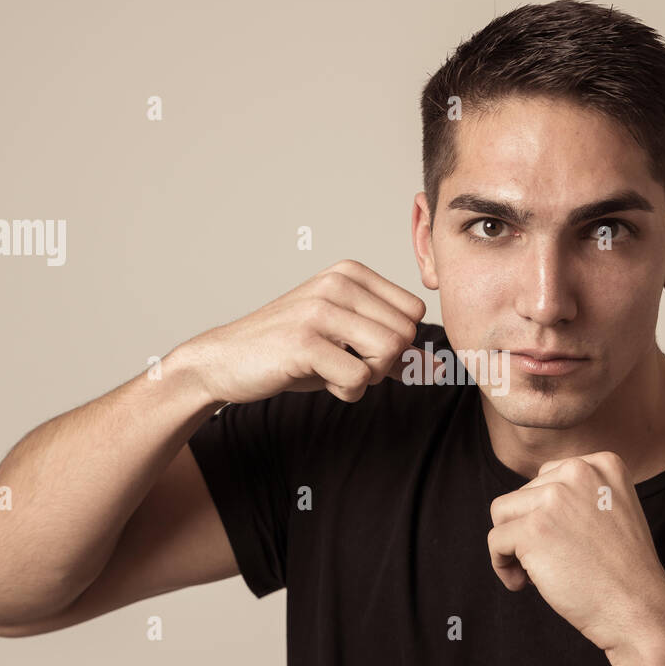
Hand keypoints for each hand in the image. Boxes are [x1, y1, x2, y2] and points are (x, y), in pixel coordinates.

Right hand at [183, 259, 441, 404]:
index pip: (414, 313)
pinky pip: (360, 378)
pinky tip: (321, 380)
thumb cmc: (289, 351)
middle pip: (406, 335)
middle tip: (346, 365)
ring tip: (335, 371)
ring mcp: (320, 309)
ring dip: (368, 377)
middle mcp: (337, 283)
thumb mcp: (345, 342)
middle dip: (383, 363)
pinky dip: (347, 392)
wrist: (225, 361)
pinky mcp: (305, 341)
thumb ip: (392, 351)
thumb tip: (439, 367)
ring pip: (390, 353)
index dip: (396, 343)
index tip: (360, 349)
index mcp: (350, 274)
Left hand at [487, 451, 664, 658]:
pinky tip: (526, 584)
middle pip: (522, 495)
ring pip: (502, 513)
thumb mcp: (613, 511)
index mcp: (602, 464)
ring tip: (536, 572)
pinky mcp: (533, 529)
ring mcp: (554, 498)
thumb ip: (578, 495)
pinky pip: (495, 541)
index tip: (564, 542)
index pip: (546, 478)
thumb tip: (530, 500)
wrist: (639, 609)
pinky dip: (502, 566)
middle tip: (557, 562)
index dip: (546, 515)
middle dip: (529, 530)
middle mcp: (578, 471)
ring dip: (512, 545)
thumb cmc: (624, 571)